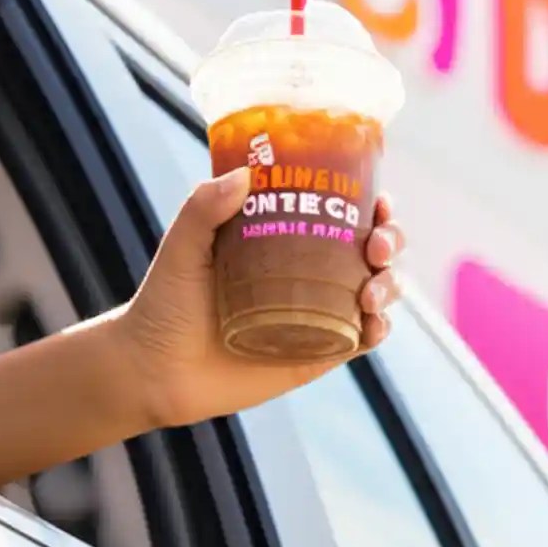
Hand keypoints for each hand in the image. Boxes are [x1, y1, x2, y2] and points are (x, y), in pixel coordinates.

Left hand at [114, 168, 405, 428]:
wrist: (155, 372)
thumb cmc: (165, 304)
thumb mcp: (181, 248)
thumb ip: (203, 208)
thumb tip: (245, 174)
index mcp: (287, 237)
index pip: (343, 212)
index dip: (373, 205)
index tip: (381, 201)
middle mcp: (311, 272)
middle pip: (373, 249)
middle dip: (392, 241)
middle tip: (377, 246)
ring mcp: (319, 314)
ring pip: (378, 291)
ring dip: (391, 284)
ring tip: (370, 293)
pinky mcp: (318, 354)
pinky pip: (362, 339)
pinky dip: (379, 329)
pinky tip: (373, 325)